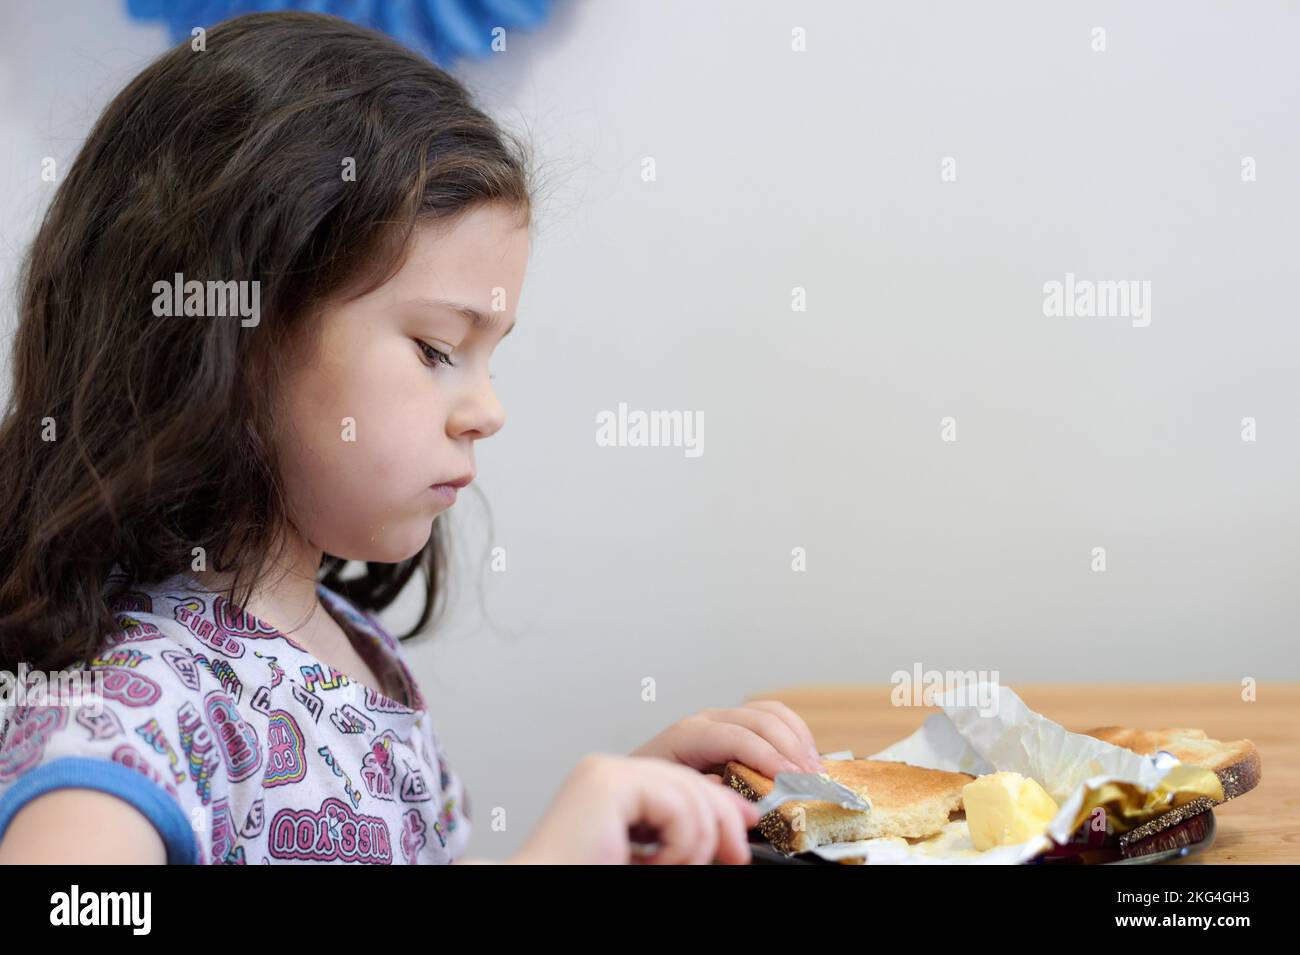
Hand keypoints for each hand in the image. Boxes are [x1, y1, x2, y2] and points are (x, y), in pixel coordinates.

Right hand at [509, 753, 760, 863]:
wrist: (540, 894)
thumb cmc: (591, 875)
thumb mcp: (657, 852)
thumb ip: (688, 829)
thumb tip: (741, 814)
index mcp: (617, 787)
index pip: (685, 782)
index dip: (722, 807)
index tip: (742, 838)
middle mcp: (610, 772)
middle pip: (693, 782)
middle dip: (723, 824)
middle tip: (735, 859)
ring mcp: (607, 773)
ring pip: (692, 794)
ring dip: (695, 844)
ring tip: (669, 866)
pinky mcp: (609, 783)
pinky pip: (678, 805)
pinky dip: (681, 844)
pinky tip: (653, 863)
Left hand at [629, 700, 824, 781]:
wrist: (637, 784)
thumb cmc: (654, 792)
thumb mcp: (671, 795)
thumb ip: (703, 789)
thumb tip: (733, 785)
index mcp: (687, 736)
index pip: (736, 737)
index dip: (767, 756)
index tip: (792, 780)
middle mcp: (705, 720)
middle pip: (759, 719)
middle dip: (790, 748)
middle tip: (811, 779)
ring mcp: (720, 718)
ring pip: (770, 712)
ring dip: (797, 738)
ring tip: (814, 770)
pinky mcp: (734, 725)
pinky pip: (771, 716)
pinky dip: (794, 732)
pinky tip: (805, 756)